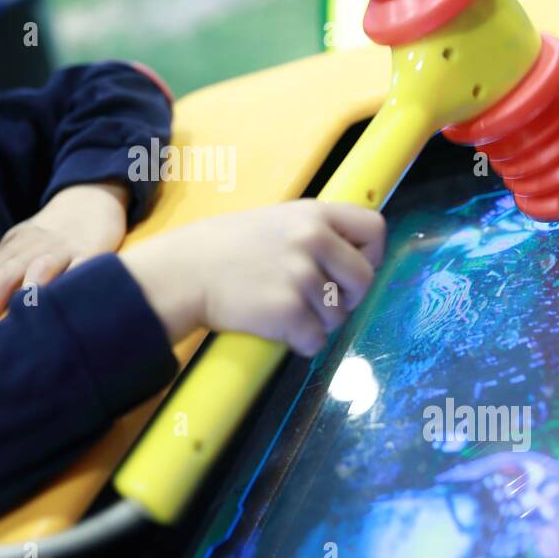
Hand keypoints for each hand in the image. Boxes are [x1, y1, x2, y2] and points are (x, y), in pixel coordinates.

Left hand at [0, 181, 129, 331]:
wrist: (92, 201)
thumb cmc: (53, 238)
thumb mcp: (23, 248)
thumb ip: (5, 275)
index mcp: (10, 246)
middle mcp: (31, 247)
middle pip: (2, 275)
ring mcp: (61, 250)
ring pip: (37, 271)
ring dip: (22, 299)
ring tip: (15, 327)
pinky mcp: (90, 254)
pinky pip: (77, 271)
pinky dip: (65, 289)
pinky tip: (55, 308)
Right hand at [120, 200, 385, 355]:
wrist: (184, 272)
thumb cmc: (224, 247)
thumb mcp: (275, 221)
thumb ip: (313, 232)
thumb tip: (350, 257)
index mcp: (313, 214)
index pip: (375, 228)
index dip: (369, 255)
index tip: (349, 270)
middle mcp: (313, 241)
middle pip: (364, 280)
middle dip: (348, 299)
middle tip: (319, 302)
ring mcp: (302, 276)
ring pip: (338, 316)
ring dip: (317, 322)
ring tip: (283, 310)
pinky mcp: (288, 311)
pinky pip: (315, 340)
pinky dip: (299, 342)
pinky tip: (276, 328)